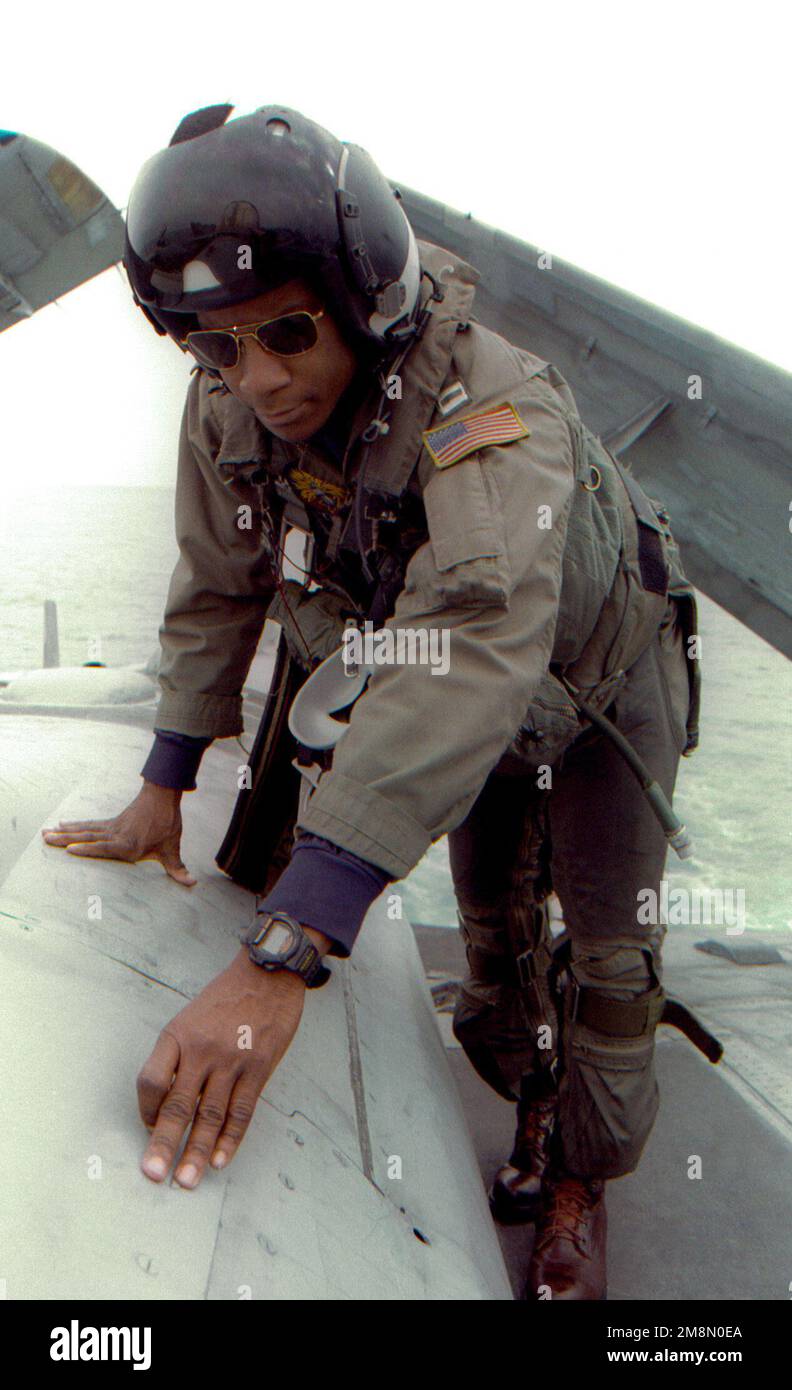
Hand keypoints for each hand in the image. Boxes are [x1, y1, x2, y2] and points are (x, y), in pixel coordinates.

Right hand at [41, 781, 195, 885]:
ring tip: (45, 832)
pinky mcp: (111, 823)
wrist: (162, 797)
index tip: (69, 849)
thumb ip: (177, 868)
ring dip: (65, 832)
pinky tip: (63, 823)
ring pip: (85, 830)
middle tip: (45, 838)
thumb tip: (191, 883)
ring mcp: (112, 828)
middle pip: (88, 838)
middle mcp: (116, 836)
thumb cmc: (166, 823)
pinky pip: (90, 825)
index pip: (105, 848)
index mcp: (129, 845)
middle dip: (65, 839)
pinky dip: (76, 825)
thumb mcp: (172, 847)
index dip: (87, 849)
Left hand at [137, 947, 309, 1187]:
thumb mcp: (190, 1017)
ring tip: (186, 1179)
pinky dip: (230, 1138)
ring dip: (196, 1150)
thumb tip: (168, 1103)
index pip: (151, 1081)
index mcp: (177, 1035)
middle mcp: (201, 1050)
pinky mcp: (258, 1068)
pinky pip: (242, 1111)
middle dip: (165, 1143)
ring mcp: (231, 1060)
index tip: (148, 1128)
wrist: (268, 974)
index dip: (146, 1110)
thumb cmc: (226, 998)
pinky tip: (219, 1159)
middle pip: (179, 1104)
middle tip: (153, 1174)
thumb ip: (178, 1056)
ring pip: (211, 1115)